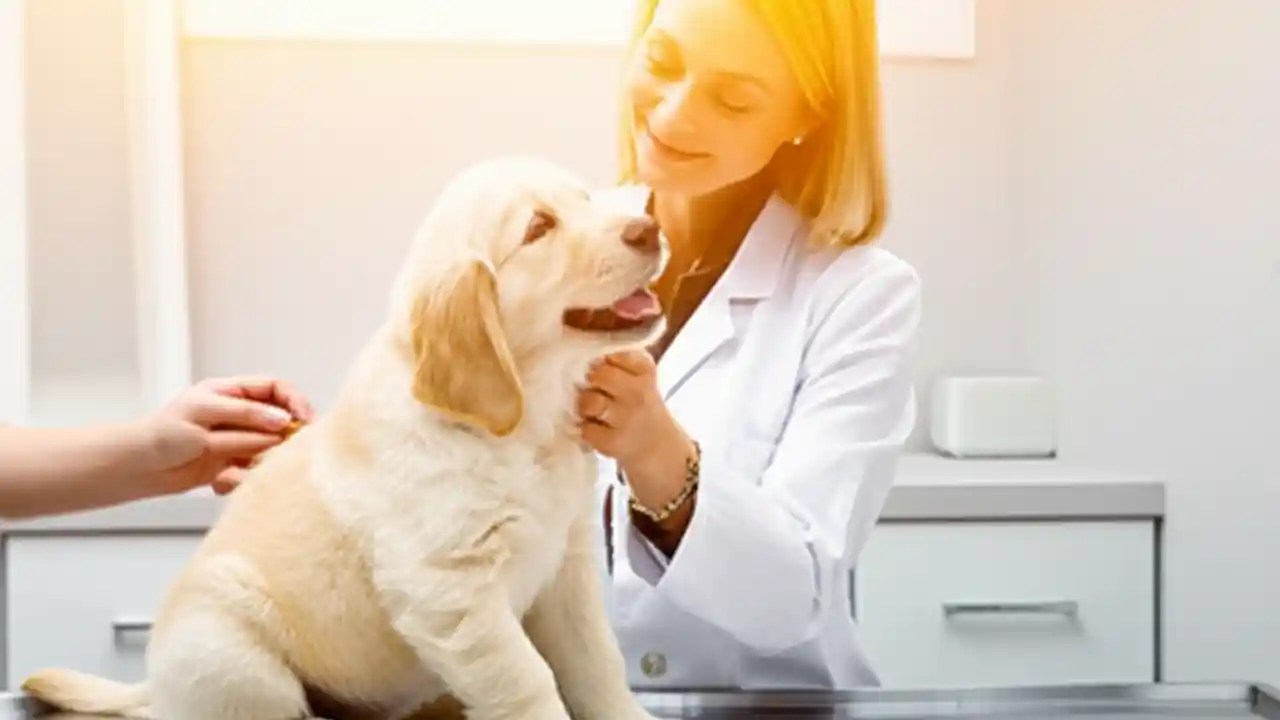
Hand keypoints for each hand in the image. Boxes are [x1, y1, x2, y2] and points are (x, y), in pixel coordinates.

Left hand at [138, 376, 314, 496]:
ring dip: (265, 459)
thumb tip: (283, 420)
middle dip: (287, 434)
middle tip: (292, 449)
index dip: (294, 401)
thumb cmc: (162, 434)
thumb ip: (246, 417)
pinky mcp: (231, 465)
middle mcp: (237, 414)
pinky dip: (244, 478)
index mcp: (230, 392)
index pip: (275, 388)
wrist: (137, 467)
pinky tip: (222, 481)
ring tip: (246, 467)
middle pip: (279, 418)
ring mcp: (236, 440)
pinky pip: (253, 471)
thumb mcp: (205, 415)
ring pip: (269, 447)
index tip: (303, 421)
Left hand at [577, 351, 695, 523]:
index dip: (603, 359)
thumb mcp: (639, 378)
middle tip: (592, 388)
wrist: (658, 448)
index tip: (603, 365)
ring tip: (592, 410)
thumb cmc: (639, 406)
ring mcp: (628, 419)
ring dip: (585, 405)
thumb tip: (579, 351)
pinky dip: (586, 429)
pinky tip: (596, 429)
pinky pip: (586, 428)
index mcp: (645, 370)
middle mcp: (640, 392)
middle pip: (600, 374)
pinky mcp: (615, 443)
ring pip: (590, 402)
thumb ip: (617, 361)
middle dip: (590, 380)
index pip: (616, 353)